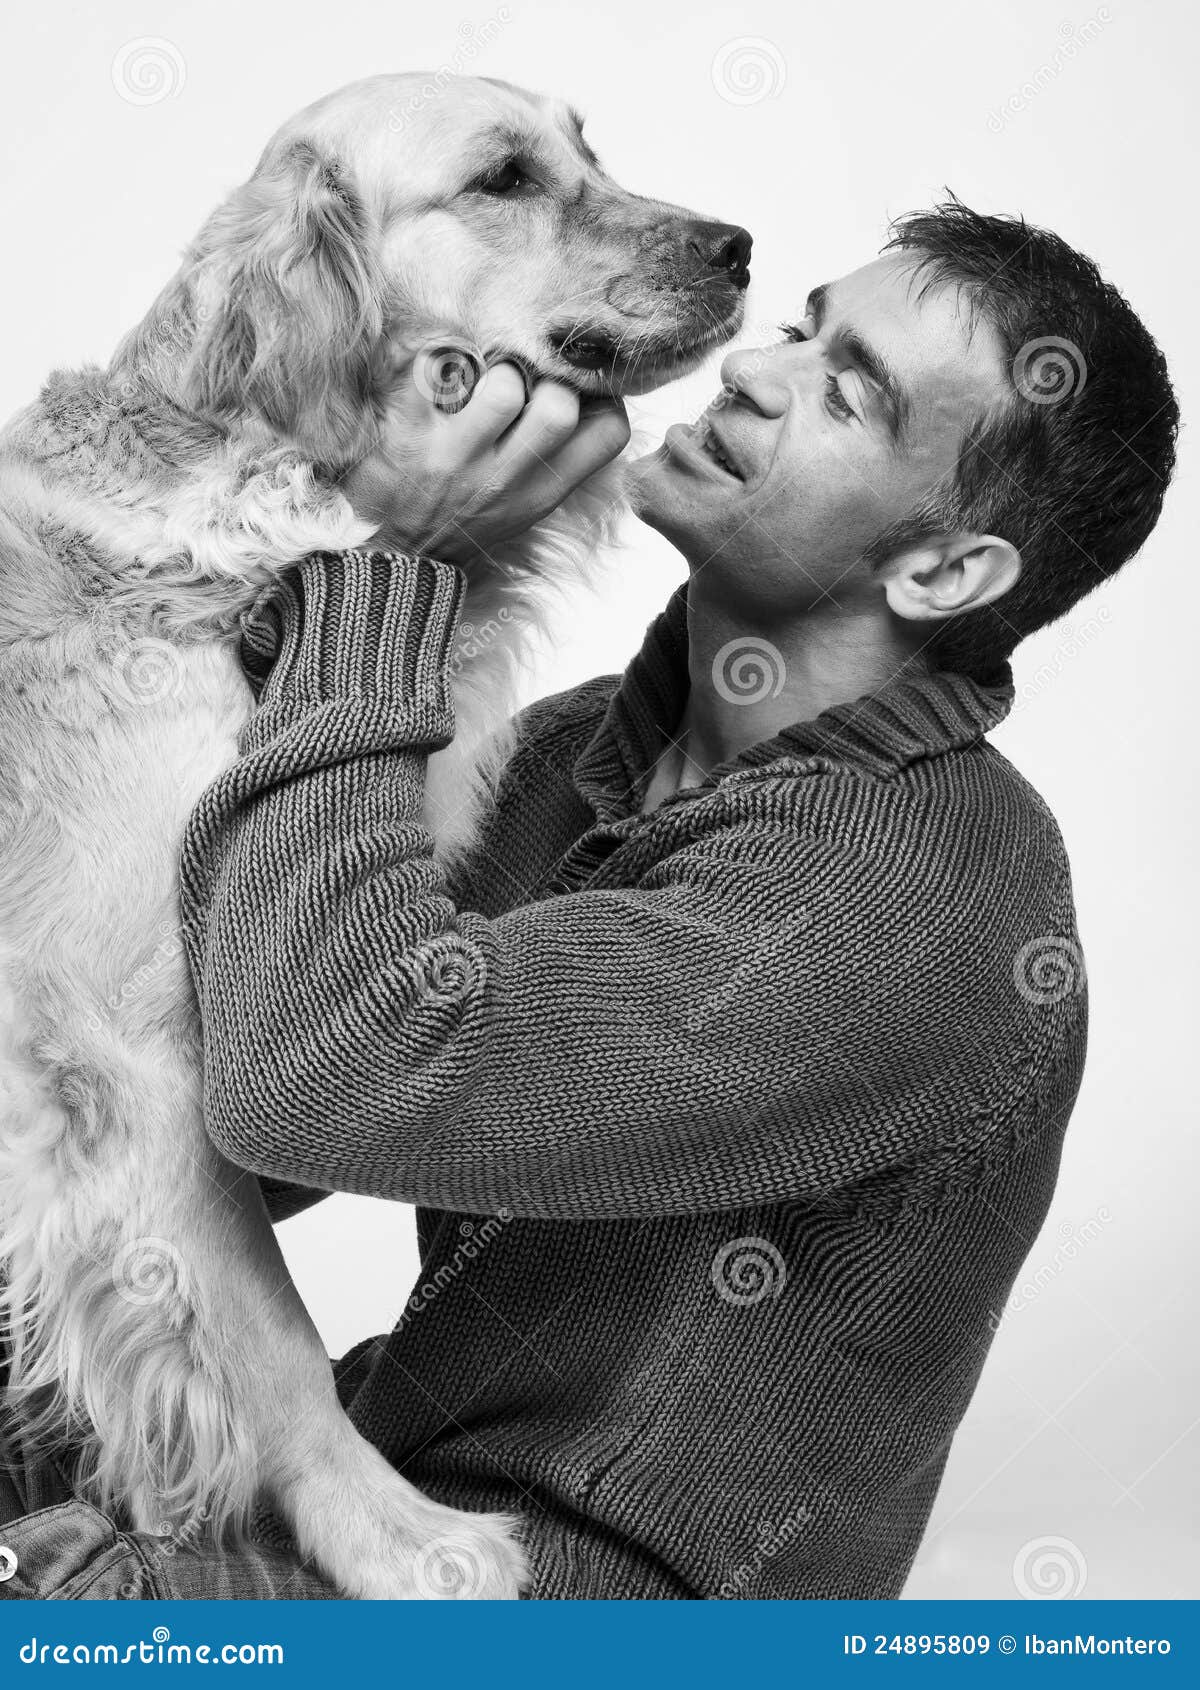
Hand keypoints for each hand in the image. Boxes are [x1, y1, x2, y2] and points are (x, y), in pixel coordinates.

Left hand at [341, 355, 630, 566]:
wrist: (405, 557)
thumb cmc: (473, 519)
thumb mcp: (529, 504)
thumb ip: (559, 461)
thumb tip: (589, 397)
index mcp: (543, 491)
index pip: (609, 434)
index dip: (605, 399)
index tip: (581, 390)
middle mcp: (506, 477)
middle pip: (560, 406)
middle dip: (547, 377)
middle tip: (525, 379)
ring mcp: (457, 459)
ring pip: (503, 386)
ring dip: (494, 365)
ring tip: (480, 374)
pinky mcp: (410, 440)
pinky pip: (434, 373)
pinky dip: (436, 359)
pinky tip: (436, 373)